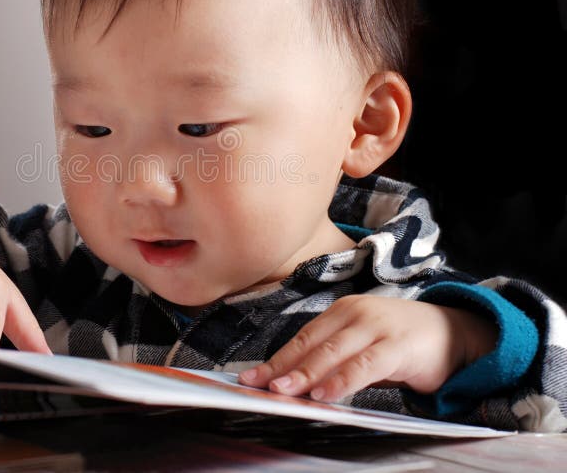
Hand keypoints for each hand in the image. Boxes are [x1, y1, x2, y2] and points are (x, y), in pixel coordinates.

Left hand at [238, 295, 496, 401]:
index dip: (276, 359)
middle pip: (311, 344)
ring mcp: (376, 327)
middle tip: (258, 385)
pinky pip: (364, 365)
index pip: (301, 338)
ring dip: (306, 374)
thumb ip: (333, 358)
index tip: (251, 377)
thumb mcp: (362, 344)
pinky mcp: (398, 346)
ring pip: (333, 353)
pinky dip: (342, 380)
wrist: (454, 331)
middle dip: (283, 367)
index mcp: (341, 312)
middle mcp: (355, 314)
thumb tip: (294, 381)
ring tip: (284, 391)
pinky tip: (326, 394)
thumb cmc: (400, 341)